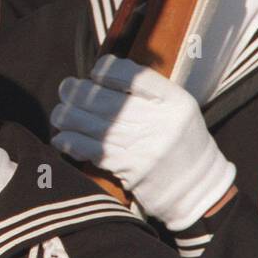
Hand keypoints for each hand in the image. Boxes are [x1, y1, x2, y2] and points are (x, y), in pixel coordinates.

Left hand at [51, 55, 235, 232]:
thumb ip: (147, 91)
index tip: (95, 72)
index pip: (136, 76)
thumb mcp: (176, 109)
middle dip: (78, 93)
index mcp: (174, 100)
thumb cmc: (181, 142)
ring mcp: (145, 147)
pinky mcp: (130, 169)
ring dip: (68, 117)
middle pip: (108, 101)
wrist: (198, 186)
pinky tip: (62, 138)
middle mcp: (161, 121)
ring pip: (95, 125)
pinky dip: (72, 142)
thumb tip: (99, 77)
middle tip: (66, 89)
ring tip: (60, 113)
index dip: (108, 71)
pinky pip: (93, 151)